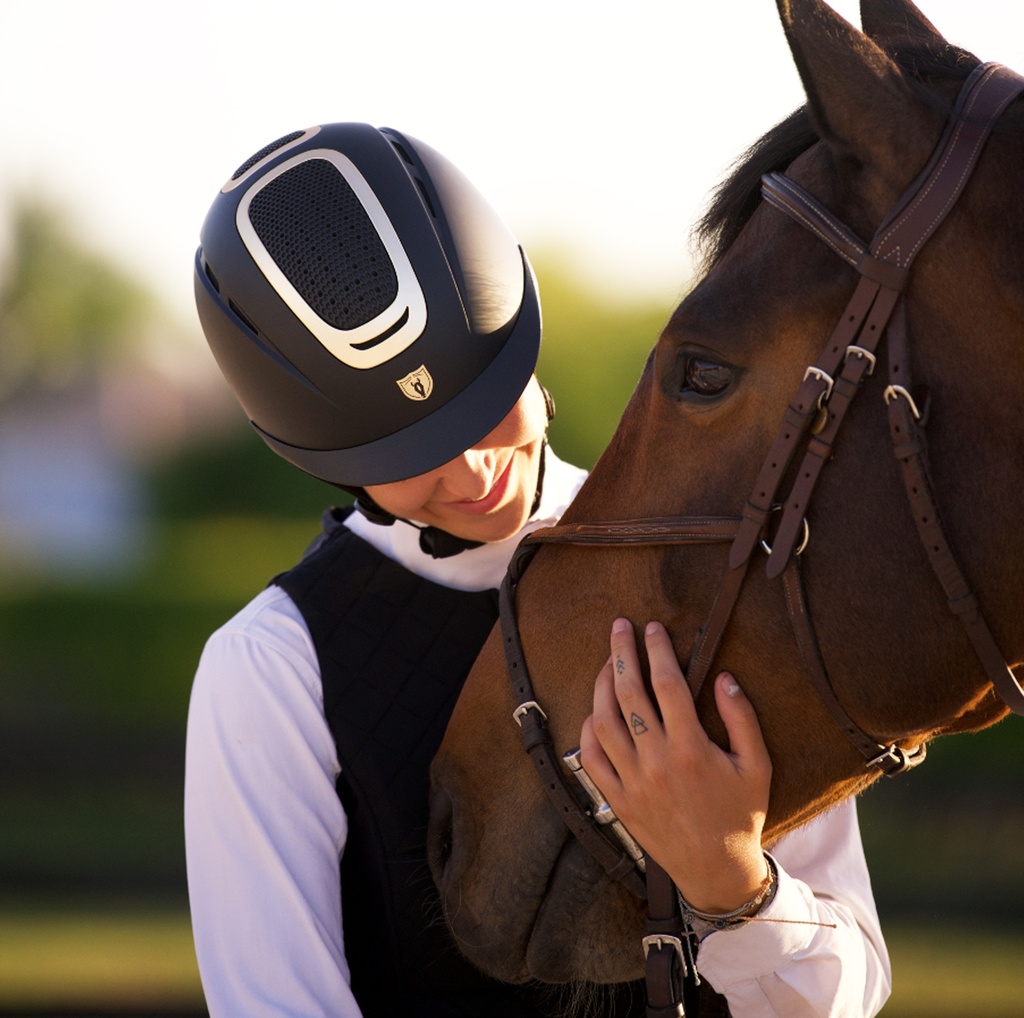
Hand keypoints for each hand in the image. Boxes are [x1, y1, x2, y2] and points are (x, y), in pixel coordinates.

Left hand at [579, 618, 771, 912]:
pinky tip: (595, 710)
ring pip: (603, 721)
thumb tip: (723, 678)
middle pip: (628, 693)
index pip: (667, 684)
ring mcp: (632, 781)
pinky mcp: (617, 799)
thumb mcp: (757, 766)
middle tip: (620, 627)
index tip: (652, 628)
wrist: (716, 871)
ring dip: (601, 685)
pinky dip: (588, 728)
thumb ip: (741, 719)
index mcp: (691, 749)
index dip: (657, 650)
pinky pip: (589, 757)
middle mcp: (656, 761)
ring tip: (607, 662)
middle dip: (621, 652)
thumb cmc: (740, 815)